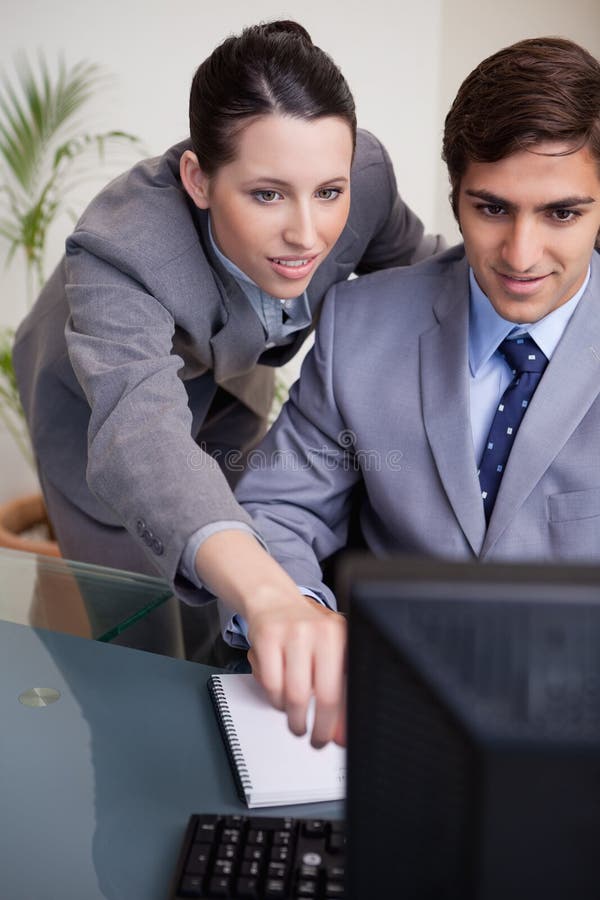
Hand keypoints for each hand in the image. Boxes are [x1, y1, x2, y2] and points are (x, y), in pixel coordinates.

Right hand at [194, 530, 346, 746]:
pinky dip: (274, 699)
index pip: (346, 688)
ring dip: (293, 717)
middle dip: (318, 727)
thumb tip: (341, 733)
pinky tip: (279, 695)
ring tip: (295, 718)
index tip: (337, 740)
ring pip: (293, 696)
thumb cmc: (305, 633)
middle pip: (322, 695)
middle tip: (314, 738)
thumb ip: (337, 693)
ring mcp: (291, 633)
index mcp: (340, 636)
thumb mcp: (328, 654)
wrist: (273, 601)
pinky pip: (270, 686)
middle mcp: (319, 631)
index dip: (340, 721)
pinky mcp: (266, 638)